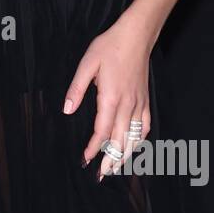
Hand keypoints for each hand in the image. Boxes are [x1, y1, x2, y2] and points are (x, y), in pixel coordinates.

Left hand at [63, 13, 152, 178]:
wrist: (135, 36)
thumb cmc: (109, 47)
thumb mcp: (87, 64)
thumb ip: (77, 89)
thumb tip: (68, 109)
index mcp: (111, 97)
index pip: (102, 131)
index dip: (93, 148)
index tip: (85, 159)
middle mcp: (127, 104)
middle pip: (120, 140)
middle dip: (110, 160)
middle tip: (101, 176)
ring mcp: (139, 103)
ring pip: (134, 137)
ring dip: (125, 155)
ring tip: (116, 168)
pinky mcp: (145, 99)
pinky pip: (145, 125)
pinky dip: (140, 140)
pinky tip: (133, 146)